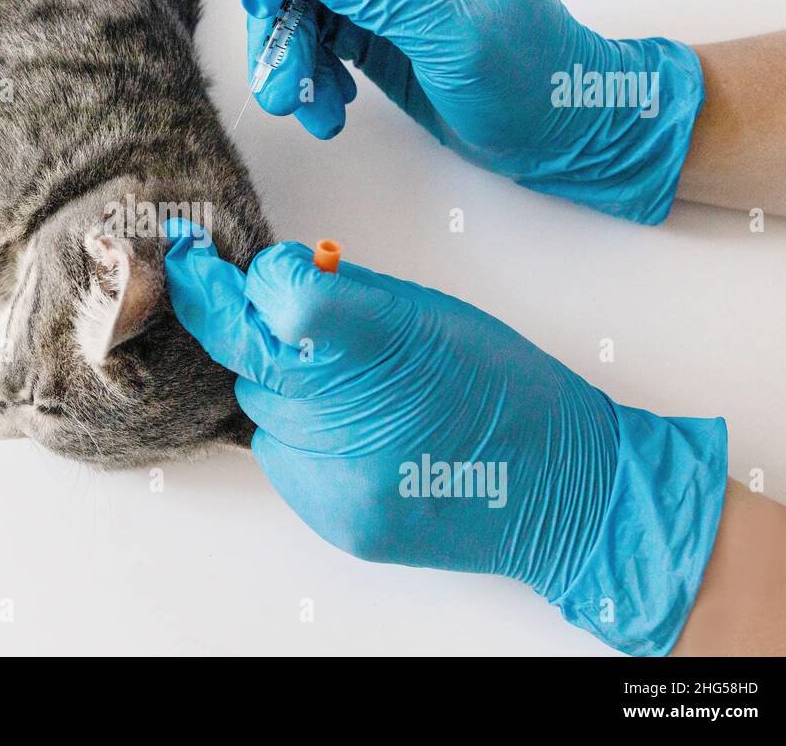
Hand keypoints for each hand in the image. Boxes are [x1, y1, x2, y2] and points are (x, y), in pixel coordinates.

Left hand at [164, 219, 726, 654]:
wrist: (558, 487)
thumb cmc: (502, 385)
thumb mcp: (428, 310)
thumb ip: (341, 293)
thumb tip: (268, 280)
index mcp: (383, 342)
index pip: (278, 295)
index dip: (256, 277)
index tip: (239, 267)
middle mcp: (352, 413)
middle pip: (249, 353)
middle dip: (241, 323)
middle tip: (227, 294)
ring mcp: (338, 475)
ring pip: (258, 407)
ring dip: (277, 384)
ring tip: (337, 383)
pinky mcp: (334, 518)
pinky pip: (280, 456)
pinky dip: (297, 436)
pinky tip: (349, 432)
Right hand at [243, 0, 705, 223]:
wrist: (559, 133)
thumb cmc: (534, 77)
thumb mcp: (454, 33)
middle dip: (281, 8)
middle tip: (276, 66)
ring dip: (289, 53)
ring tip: (297, 102)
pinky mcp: (373, 30)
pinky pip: (316, 39)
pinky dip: (309, 74)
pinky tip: (326, 107)